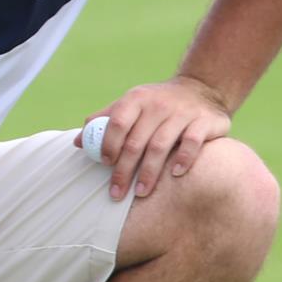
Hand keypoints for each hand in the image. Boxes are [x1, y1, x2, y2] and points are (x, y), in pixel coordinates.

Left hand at [77, 76, 231, 200]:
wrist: (201, 87)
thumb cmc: (157, 104)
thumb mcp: (132, 104)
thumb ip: (105, 121)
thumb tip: (77, 142)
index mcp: (137, 99)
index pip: (117, 123)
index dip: (108, 145)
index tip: (105, 165)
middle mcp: (158, 104)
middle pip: (136, 141)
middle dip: (124, 170)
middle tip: (117, 193)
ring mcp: (182, 112)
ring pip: (160, 145)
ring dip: (149, 172)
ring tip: (141, 193)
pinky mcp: (204, 121)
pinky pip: (192, 142)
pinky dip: (183, 159)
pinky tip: (175, 174)